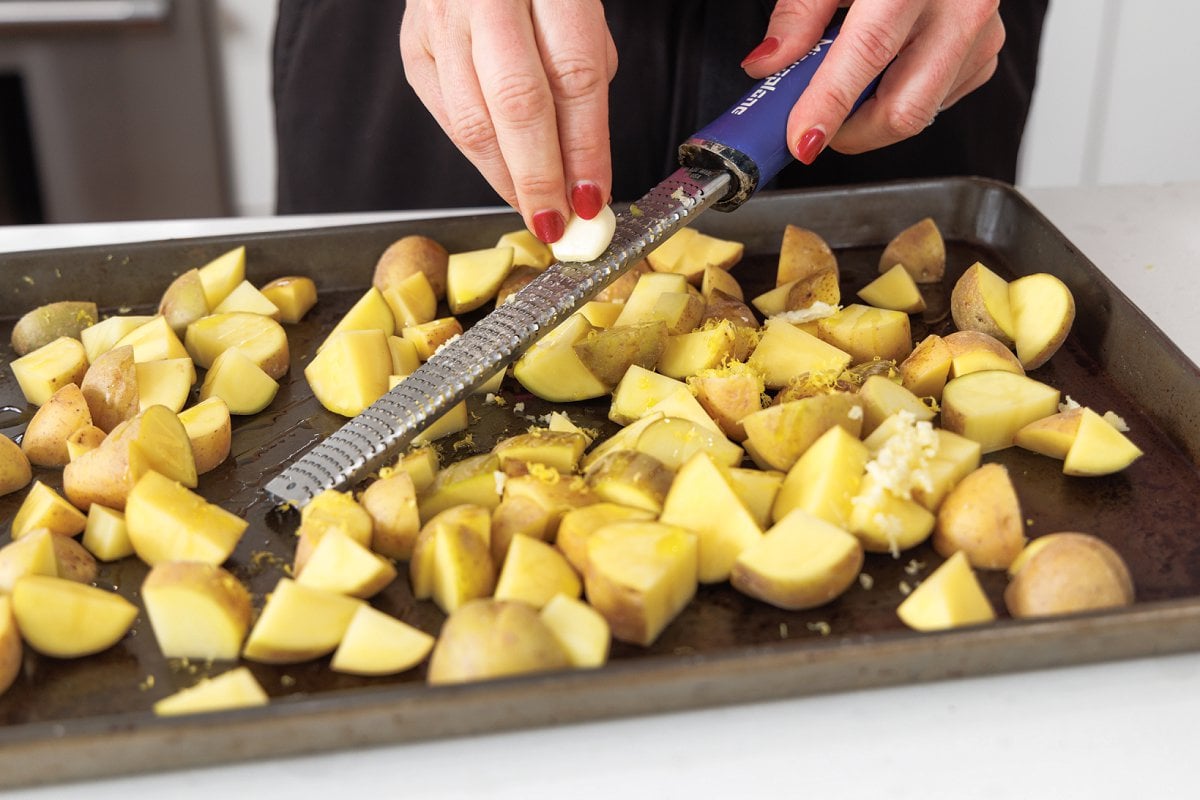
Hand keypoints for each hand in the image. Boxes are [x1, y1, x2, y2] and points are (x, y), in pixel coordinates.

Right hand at [400, 0, 617, 242]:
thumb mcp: (580, 9)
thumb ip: (585, 78)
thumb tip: (584, 168)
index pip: (574, 77)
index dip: (585, 148)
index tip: (594, 197)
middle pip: (517, 103)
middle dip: (541, 177)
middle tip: (558, 222)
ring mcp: (441, 19)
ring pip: (474, 120)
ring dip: (508, 179)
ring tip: (535, 210)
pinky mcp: (414, 44)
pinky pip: (448, 116)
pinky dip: (480, 157)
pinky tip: (505, 176)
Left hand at [740, 0, 1005, 163]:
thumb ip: (799, 13)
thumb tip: (768, 64)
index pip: (867, 51)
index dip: (830, 104)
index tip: (802, 140)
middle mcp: (958, 6)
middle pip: (903, 108)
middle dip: (850, 132)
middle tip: (814, 124)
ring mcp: (979, 32)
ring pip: (921, 113)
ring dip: (873, 115)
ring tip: (851, 81)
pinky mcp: (986, 53)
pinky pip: (939, 101)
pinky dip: (903, 98)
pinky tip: (890, 68)